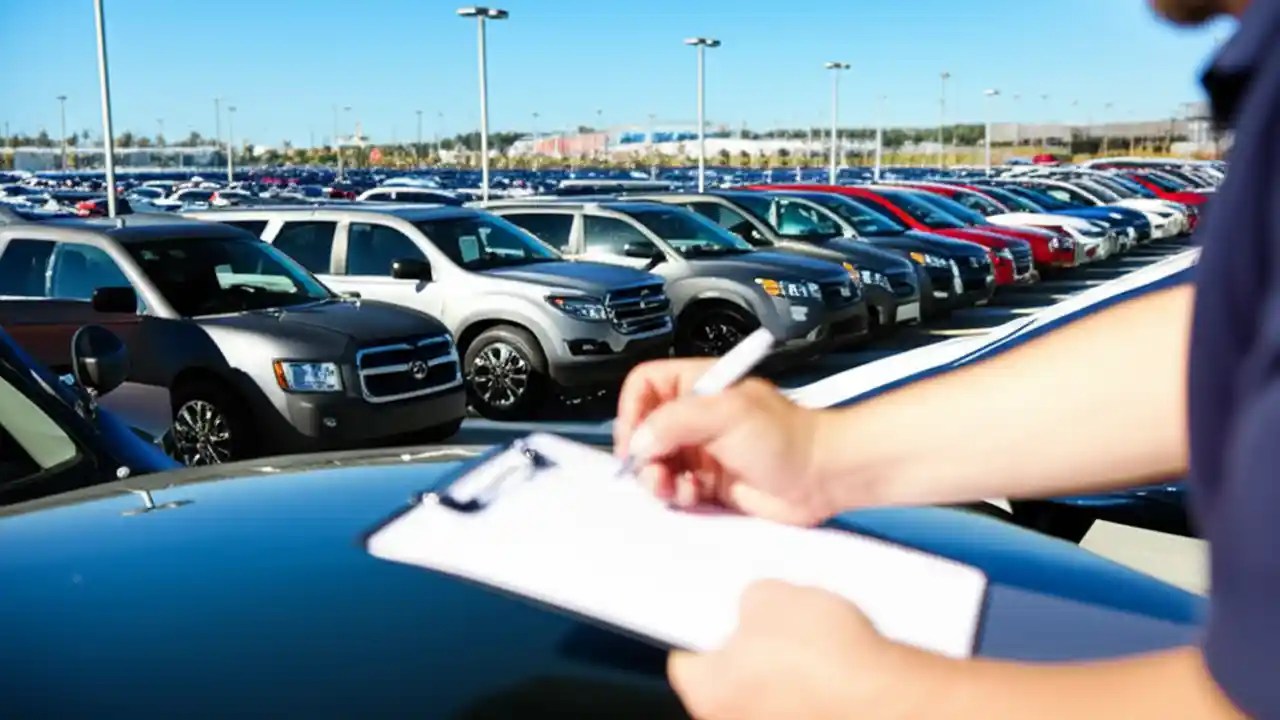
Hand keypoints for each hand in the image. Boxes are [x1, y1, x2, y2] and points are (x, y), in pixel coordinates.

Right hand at [613, 359, 832, 524]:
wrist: (821, 478)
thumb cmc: (785, 437)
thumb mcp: (725, 414)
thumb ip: (674, 422)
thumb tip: (639, 442)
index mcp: (698, 385)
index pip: (645, 386)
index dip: (632, 409)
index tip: (635, 438)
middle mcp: (695, 417)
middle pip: (644, 429)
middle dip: (643, 453)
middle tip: (652, 471)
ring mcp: (701, 451)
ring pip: (656, 463)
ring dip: (657, 479)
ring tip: (672, 488)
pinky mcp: (709, 483)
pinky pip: (675, 489)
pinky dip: (676, 496)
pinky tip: (691, 496)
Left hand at [669, 580, 929, 719]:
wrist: (885, 697)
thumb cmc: (821, 653)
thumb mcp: (771, 595)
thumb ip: (750, 601)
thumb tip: (755, 608)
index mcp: (707, 692)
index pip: (684, 660)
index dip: (699, 630)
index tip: (712, 614)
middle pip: (728, 678)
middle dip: (746, 648)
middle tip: (767, 618)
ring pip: (769, 693)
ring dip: (784, 670)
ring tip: (812, 638)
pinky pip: (805, 704)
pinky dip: (815, 687)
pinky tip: (836, 663)